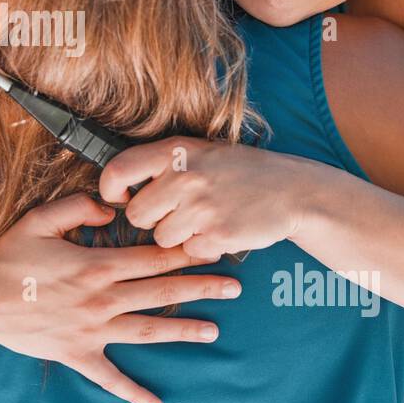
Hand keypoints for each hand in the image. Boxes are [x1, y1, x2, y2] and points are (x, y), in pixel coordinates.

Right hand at [0, 192, 242, 402]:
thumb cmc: (8, 259)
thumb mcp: (40, 220)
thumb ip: (78, 209)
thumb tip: (110, 209)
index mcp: (97, 265)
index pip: (153, 258)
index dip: (186, 252)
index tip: (214, 248)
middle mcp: (102, 299)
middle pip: (162, 293)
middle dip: (201, 288)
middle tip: (235, 288)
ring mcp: (92, 330)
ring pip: (148, 330)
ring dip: (183, 331)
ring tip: (214, 331)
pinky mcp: (77, 354)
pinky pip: (110, 378)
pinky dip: (133, 393)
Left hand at [98, 136, 324, 260]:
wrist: (292, 190)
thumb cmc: (239, 172)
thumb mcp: (199, 152)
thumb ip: (161, 163)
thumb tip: (115, 184)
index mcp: (175, 150)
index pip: (118, 170)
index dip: (111, 189)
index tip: (121, 197)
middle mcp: (185, 176)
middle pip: (138, 215)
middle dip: (154, 219)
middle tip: (179, 210)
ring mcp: (202, 207)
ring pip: (162, 238)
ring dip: (180, 235)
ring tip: (206, 217)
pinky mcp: (218, 234)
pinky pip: (190, 252)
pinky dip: (203, 247)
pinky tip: (222, 229)